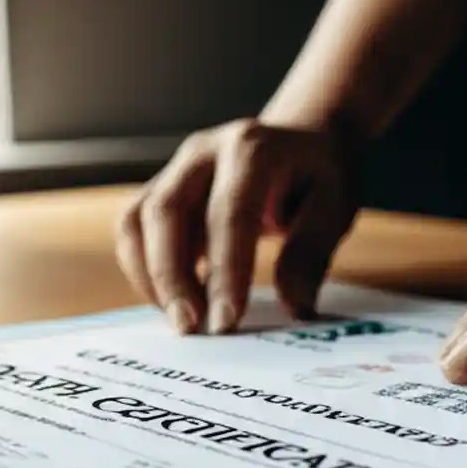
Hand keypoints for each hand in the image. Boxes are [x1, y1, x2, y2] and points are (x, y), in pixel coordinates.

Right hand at [115, 118, 360, 334]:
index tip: (226, 320)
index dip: (225, 270)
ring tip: (182, 318)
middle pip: (166, 212)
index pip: (230, 212)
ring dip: (151, 277)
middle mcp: (204, 151)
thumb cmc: (315, 176)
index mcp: (252, 149)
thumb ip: (311, 253)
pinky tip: (173, 299)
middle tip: (191, 328)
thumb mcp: (333, 206)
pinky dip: (143, 270)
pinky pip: (133, 230)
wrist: (297, 139)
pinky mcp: (158, 189)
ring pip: (137, 221)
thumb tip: (295, 308)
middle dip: (172, 277)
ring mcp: (174, 168)